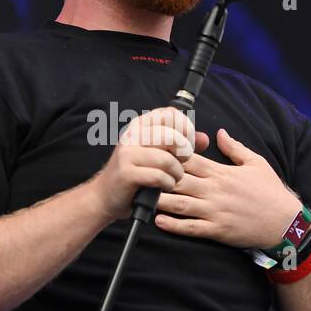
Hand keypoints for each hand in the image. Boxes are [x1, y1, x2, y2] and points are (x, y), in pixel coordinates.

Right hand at [87, 106, 197, 220]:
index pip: (171, 114)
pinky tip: (164, 186)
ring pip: (167, 159)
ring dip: (177, 173)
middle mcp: (132, 135)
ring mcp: (127, 153)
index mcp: (141, 125)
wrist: (106, 196)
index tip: (188, 144)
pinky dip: (167, 184)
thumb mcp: (158, 154)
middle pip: (172, 136)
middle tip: (182, 164)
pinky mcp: (126, 173)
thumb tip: (205, 139)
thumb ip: (182, 144)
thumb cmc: (136, 174)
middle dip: (184, 153)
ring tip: (173, 179)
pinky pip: (159, 176)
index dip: (186, 129)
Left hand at [154, 127, 301, 248]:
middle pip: (178, 180)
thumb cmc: (270, 192)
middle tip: (140, 174)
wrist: (284, 222)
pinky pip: (191, 228)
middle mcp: (214, 190)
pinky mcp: (217, 230)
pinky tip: (158, 220)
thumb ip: (235, 148)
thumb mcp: (256, 163)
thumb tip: (220, 132)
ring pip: (180, 204)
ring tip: (142, 196)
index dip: (170, 155)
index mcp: (221, 173)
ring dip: (159, 200)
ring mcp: (215, 211)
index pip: (190, 160)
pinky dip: (173, 225)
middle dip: (158, 176)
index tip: (154, 152)